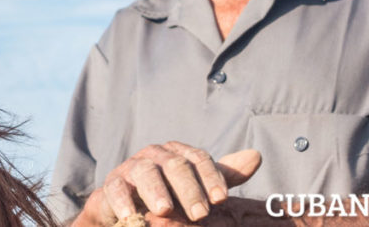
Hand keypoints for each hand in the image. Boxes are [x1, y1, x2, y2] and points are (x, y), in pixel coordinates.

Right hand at [73, 142, 261, 225]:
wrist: (126, 206)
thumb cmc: (169, 195)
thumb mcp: (197, 186)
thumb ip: (222, 175)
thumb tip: (256, 157)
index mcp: (179, 153)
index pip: (199, 159)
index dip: (211, 177)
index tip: (222, 200)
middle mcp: (156, 155)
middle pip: (175, 165)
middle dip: (189, 190)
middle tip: (200, 214)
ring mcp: (132, 167)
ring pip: (145, 172)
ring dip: (156, 192)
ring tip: (165, 211)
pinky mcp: (112, 183)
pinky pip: (116, 188)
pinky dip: (123, 201)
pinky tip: (131, 215)